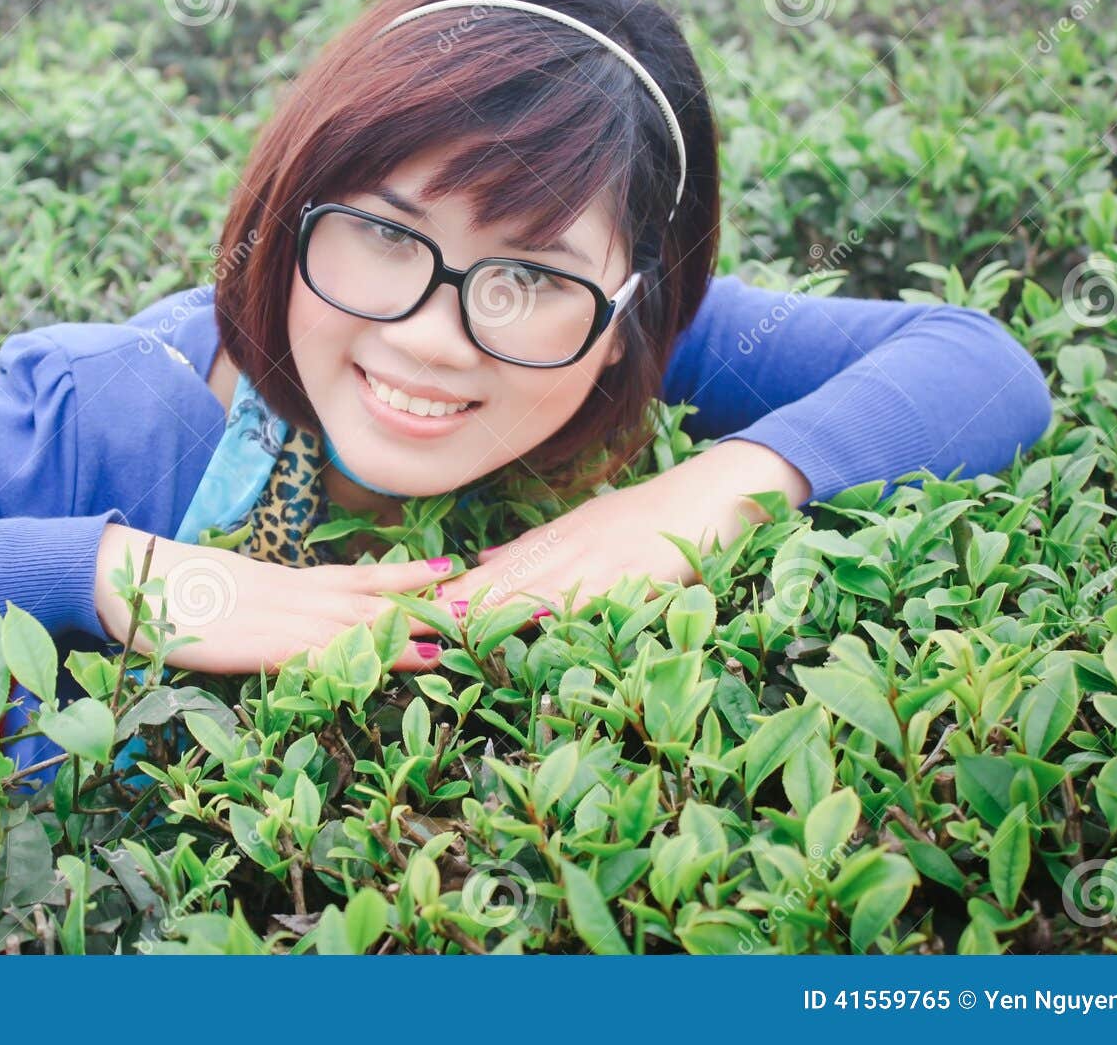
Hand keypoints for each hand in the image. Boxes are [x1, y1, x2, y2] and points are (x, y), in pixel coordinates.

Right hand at [94, 523, 453, 672]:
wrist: (139, 583)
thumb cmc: (188, 595)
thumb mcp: (247, 595)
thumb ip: (284, 604)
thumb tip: (314, 619)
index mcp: (296, 583)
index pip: (365, 575)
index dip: (411, 573)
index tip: (457, 569)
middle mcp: (298, 596)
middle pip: (374, 596)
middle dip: (427, 603)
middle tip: (482, 603)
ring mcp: (281, 619)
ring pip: (353, 623)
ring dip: (403, 631)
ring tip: (451, 637)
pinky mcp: (259, 645)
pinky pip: (312, 653)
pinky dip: (348, 659)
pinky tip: (375, 668)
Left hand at [433, 440, 811, 618]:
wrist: (714, 490)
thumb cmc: (653, 515)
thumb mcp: (587, 525)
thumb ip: (536, 547)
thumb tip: (483, 560)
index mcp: (553, 541)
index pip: (488, 573)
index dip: (446, 594)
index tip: (401, 609)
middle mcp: (566, 550)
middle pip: (498, 584)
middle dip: (452, 607)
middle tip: (403, 623)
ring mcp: (597, 562)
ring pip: (532, 591)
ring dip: (487, 612)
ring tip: (442, 627)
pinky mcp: (631, 574)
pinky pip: (587, 598)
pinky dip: (555, 614)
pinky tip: (528, 626)